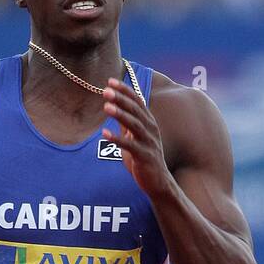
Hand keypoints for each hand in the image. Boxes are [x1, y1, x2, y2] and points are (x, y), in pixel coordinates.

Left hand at [101, 79, 170, 197]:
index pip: (137, 101)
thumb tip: (114, 108)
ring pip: (134, 125)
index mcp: (148, 122)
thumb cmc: (145, 160)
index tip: (110, 81)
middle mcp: (151, 129)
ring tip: (106, 106)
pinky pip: (130, 146)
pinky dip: (117, 139)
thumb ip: (126, 125)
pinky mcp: (145, 156)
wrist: (159, 183)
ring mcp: (149, 142)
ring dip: (120, 114)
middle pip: (135, 110)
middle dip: (121, 98)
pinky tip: (105, 133)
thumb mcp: (134, 138)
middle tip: (106, 90)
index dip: (125, 90)